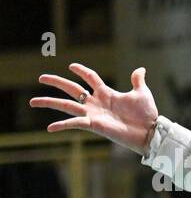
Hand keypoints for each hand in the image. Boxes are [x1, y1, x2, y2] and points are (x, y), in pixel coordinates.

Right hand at [29, 64, 158, 154]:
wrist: (150, 132)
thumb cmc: (147, 115)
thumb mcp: (142, 94)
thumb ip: (138, 81)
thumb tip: (140, 69)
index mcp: (107, 94)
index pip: (91, 78)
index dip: (82, 71)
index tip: (72, 65)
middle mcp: (96, 103)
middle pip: (72, 89)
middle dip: (56, 82)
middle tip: (41, 77)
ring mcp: (93, 114)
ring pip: (66, 105)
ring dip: (49, 103)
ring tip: (32, 101)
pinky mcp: (93, 125)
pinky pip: (75, 123)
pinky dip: (62, 125)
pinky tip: (49, 127)